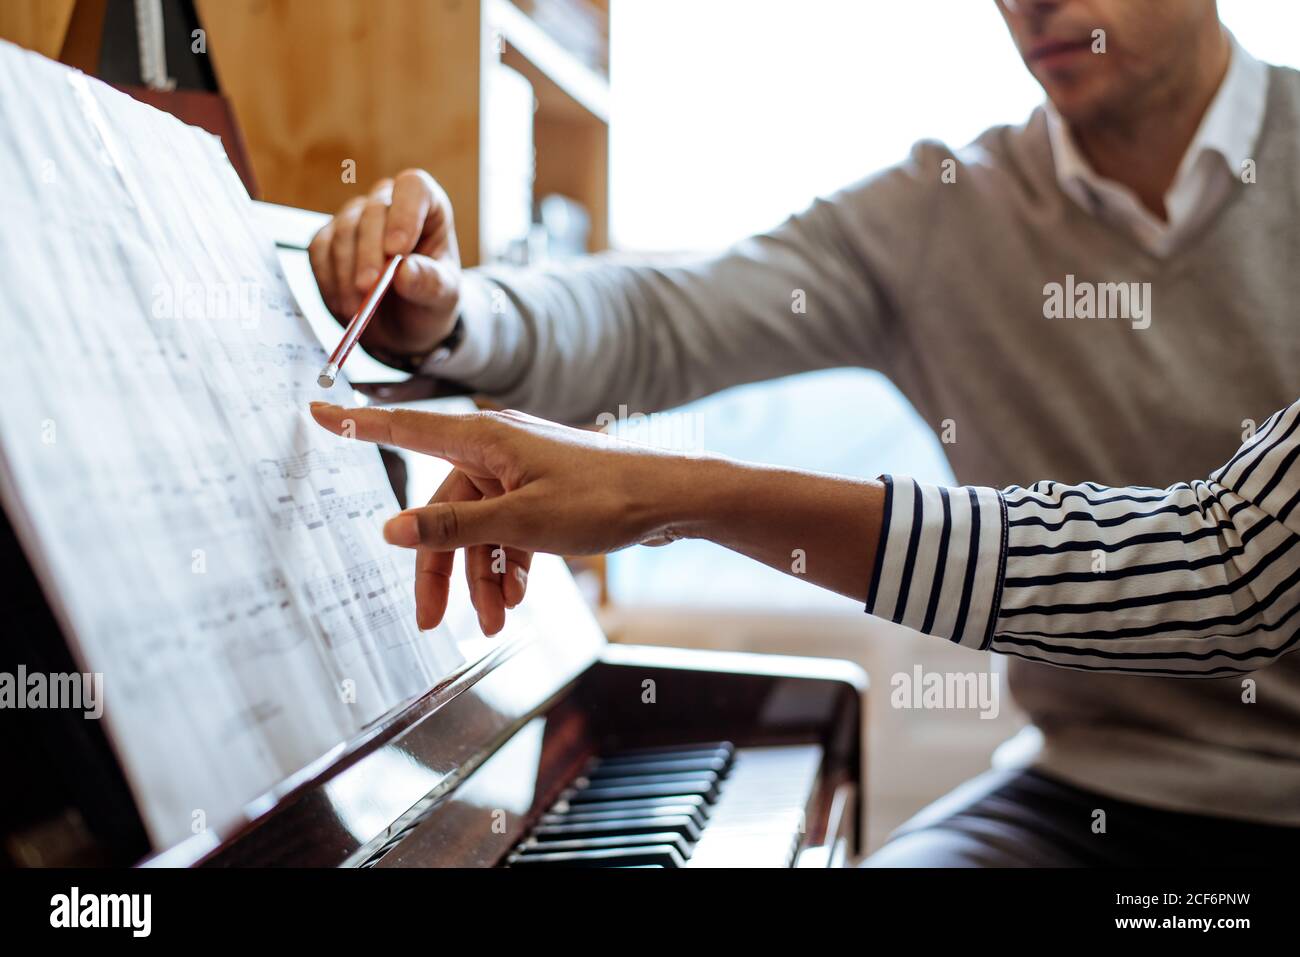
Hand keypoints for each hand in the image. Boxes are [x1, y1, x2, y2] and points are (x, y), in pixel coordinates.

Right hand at [308, 170, 460, 364]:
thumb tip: (404, 272)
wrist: (404, 326)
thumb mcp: (443, 298)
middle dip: (368, 253)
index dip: (404, 214)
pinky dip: (329, 280)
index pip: (413, 188)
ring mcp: (356, 218)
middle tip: (368, 287)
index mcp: (428, 207)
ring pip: (343, 231)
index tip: (398, 250)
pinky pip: (320, 250)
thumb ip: (430, 283)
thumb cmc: (430, 301)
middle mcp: (389, 204)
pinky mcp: (330, 240)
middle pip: (372, 211)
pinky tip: (344, 304)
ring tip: (358, 308)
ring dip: (347, 273)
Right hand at [308, 403, 706, 633]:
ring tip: (494, 621)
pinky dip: (509, 563)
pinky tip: (516, 600)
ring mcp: (521, 470)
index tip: (314, 411)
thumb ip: (455, 529)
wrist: (670, 498)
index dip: (358, 424)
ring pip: (479, 527)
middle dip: (441, 567)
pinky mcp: (543, 491)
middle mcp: (497, 448)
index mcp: (484, 439)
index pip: (405, 428)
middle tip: (431, 621)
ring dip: (482, 576)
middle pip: (444, 510)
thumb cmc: (603, 499)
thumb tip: (390, 530)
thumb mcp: (523, 522)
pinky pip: (509, 529)